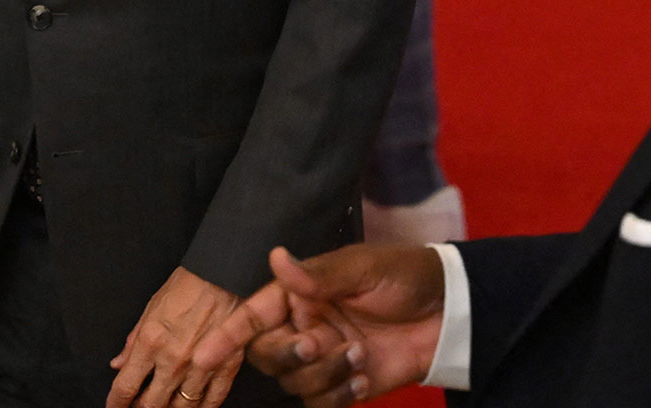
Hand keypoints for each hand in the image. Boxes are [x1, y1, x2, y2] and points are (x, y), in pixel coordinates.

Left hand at [107, 266, 243, 407]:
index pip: (125, 386)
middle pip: (151, 405)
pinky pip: (212, 401)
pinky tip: (194, 407)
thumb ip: (133, 340)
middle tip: (140, 406)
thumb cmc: (188, 285)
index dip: (116, 403)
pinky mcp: (227, 367)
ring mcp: (201, 366)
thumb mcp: (151, 307)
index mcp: (151, 342)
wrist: (223, 273)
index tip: (114, 407)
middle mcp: (173, 359)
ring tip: (165, 406)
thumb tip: (119, 363)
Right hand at [193, 245, 444, 407]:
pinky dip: (339, 395)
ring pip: (294, 382)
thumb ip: (318, 274)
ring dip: (324, 373)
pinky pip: (320, 403)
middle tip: (319, 342)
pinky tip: (363, 377)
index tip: (202, 355)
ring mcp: (322, 358)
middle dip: (288, 354)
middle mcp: (304, 326)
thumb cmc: (404, 278)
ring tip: (359, 354)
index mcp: (299, 294)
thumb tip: (276, 257)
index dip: (226, 335)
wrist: (448, 314)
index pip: (252, 315)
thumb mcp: (363, 268)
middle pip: (267, 355)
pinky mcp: (342, 385)